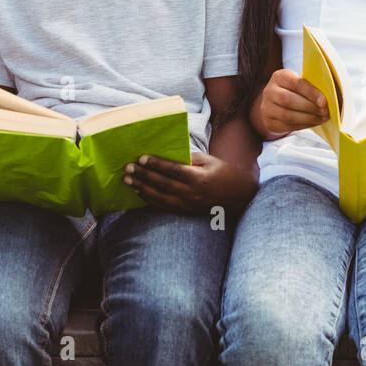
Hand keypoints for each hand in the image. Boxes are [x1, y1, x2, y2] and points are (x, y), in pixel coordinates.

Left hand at [122, 151, 256, 214]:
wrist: (238, 198)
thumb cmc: (224, 174)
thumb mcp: (210, 161)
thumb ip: (190, 158)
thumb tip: (170, 154)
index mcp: (199, 178)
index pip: (173, 170)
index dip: (156, 164)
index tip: (141, 158)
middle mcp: (191, 193)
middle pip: (162, 184)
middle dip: (142, 175)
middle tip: (127, 168)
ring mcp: (187, 204)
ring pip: (159, 197)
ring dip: (141, 188)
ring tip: (127, 180)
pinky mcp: (185, 211)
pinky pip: (163, 206)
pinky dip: (149, 199)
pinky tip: (139, 192)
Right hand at [254, 68, 327, 138]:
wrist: (274, 103)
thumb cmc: (293, 90)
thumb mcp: (298, 83)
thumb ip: (309, 87)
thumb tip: (328, 98)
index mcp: (279, 77)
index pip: (296, 83)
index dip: (311, 93)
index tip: (324, 102)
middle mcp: (269, 91)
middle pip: (289, 100)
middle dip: (310, 107)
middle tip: (325, 112)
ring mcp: (267, 108)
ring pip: (288, 115)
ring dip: (308, 118)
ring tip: (322, 118)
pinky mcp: (270, 122)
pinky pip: (288, 125)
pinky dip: (304, 125)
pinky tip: (314, 122)